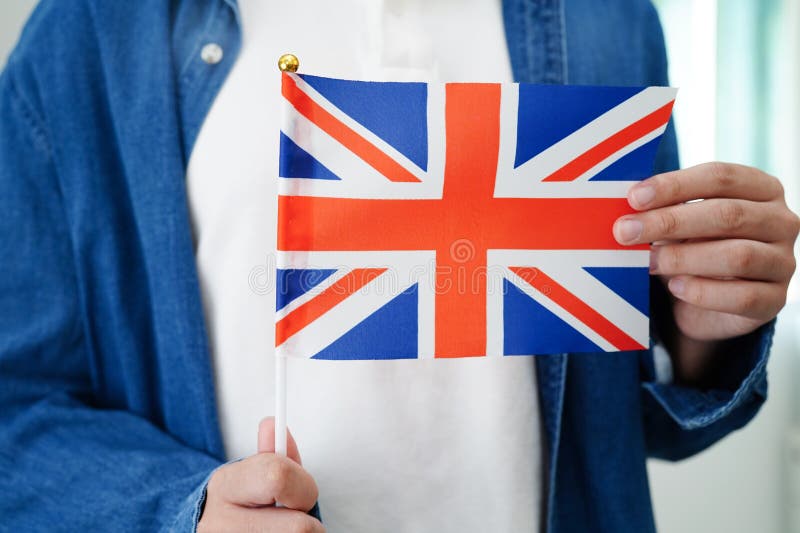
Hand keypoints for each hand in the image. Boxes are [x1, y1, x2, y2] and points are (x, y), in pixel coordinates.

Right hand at [198, 418, 323, 532]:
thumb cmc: (235, 506)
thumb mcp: (246, 476)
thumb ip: (271, 456)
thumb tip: (274, 425)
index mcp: (226, 487)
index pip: (278, 477)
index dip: (303, 486)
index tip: (299, 494)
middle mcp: (221, 526)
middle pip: (299, 527)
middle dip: (307, 523)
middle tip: (294, 520)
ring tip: (281, 532)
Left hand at [613, 163, 798, 378]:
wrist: (710, 304)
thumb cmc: (695, 248)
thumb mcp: (682, 223)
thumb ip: (664, 210)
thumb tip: (627, 211)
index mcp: (761, 189)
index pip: (721, 176)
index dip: (674, 185)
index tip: (633, 198)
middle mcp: (780, 221)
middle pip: (728, 214)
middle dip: (670, 222)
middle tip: (626, 232)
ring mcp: (783, 261)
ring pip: (738, 255)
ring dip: (684, 258)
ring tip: (648, 263)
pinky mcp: (775, 300)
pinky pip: (744, 297)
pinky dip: (705, 293)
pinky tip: (676, 287)